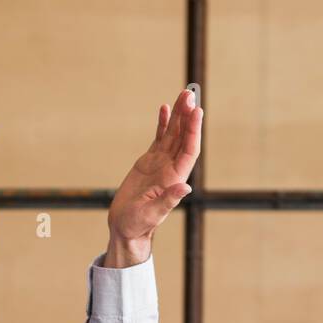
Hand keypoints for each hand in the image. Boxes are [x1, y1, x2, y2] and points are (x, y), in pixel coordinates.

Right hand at [105, 89, 202, 268]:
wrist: (126, 227)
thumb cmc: (139, 225)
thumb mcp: (153, 214)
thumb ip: (169, 200)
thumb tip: (185, 186)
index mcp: (174, 178)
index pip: (188, 150)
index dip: (193, 131)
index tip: (197, 112)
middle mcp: (171, 168)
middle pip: (183, 137)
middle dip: (187, 116)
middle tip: (190, 93)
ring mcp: (160, 164)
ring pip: (173, 134)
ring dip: (178, 115)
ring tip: (184, 94)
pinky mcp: (148, 162)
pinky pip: (159, 139)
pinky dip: (163, 124)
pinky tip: (165, 109)